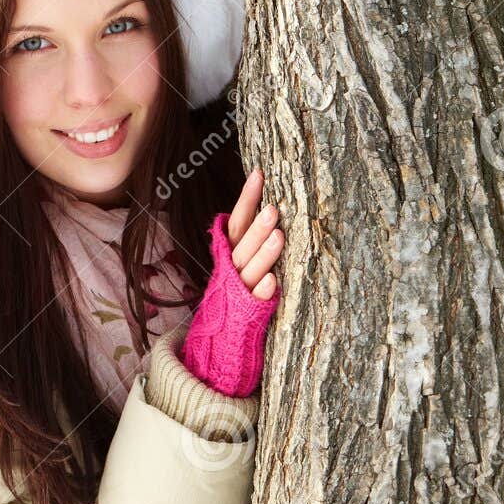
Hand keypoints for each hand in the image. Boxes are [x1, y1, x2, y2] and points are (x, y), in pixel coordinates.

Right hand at [224, 168, 284, 299]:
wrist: (224, 329)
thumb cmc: (241, 283)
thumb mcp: (243, 255)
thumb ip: (251, 232)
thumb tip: (266, 196)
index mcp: (232, 250)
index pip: (237, 220)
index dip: (246, 198)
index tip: (259, 174)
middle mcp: (233, 266)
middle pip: (243, 244)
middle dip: (257, 227)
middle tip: (273, 209)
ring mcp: (241, 288)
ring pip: (250, 269)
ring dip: (264, 253)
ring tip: (279, 236)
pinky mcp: (250, 309)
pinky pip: (256, 300)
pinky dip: (262, 290)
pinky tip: (272, 281)